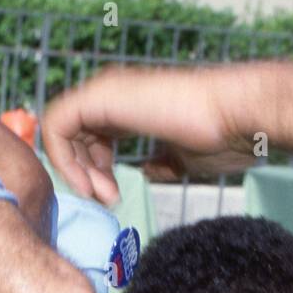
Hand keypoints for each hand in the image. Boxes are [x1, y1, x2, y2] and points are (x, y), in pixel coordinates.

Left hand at [41, 64, 253, 202]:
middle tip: (108, 199)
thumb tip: (147, 172)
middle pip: (71, 137)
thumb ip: (159, 164)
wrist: (236, 117)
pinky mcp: (100, 97)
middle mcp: (112, 95)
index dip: (92, 170)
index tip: (112, 195)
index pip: (89, 138)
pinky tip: (87, 182)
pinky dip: (63, 158)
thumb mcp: (181, 160)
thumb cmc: (221, 136)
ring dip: (74, 171)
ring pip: (59, 131)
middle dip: (82, 174)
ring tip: (103, 195)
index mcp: (128, 107)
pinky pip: (56, 125)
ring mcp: (105, 92)